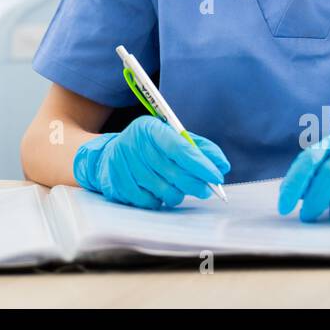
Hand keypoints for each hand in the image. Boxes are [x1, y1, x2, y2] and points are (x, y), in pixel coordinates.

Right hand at [72, 114, 229, 208]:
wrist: (108, 156)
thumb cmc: (148, 147)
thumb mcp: (170, 137)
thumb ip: (198, 148)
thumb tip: (222, 165)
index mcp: (149, 128)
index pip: (179, 148)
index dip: (200, 165)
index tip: (216, 176)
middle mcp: (133, 144)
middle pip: (173, 172)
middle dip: (195, 184)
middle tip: (205, 190)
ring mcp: (123, 166)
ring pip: (163, 190)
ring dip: (176, 193)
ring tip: (176, 187)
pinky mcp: (117, 185)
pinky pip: (149, 201)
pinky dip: (158, 200)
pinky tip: (156, 191)